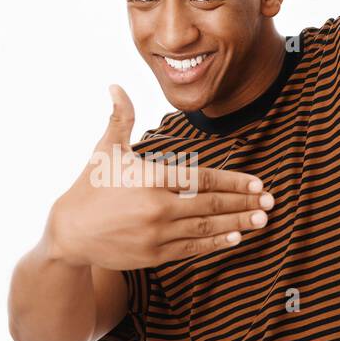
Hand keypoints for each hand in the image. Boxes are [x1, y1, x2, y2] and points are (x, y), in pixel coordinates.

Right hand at [45, 84, 274, 269]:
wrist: (69, 233)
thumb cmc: (90, 187)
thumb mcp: (105, 150)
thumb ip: (119, 118)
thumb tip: (115, 85)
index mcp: (151, 179)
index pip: (202, 179)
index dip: (234, 181)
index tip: (257, 183)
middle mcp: (157, 208)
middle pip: (211, 204)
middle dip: (244, 203)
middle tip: (270, 202)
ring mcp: (157, 234)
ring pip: (206, 228)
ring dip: (237, 223)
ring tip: (262, 220)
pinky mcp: (155, 255)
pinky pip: (193, 248)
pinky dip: (216, 242)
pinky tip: (236, 236)